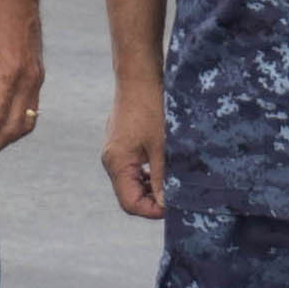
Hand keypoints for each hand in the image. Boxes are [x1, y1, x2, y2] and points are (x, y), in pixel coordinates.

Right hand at [100, 77, 166, 219]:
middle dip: (152, 201)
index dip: (152, 210)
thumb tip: (166, 204)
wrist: (138, 77)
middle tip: (177, 196)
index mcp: (117, 164)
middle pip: (129, 196)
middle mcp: (111, 161)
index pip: (130, 204)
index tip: (174, 206)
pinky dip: (147, 175)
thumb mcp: (161, 146)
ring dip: (151, 188)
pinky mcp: (120, 144)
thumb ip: (162, 177)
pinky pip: (131, 169)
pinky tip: (163, 169)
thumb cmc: (151, 108)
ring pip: (131, 183)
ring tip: (173, 183)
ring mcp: (114, 152)